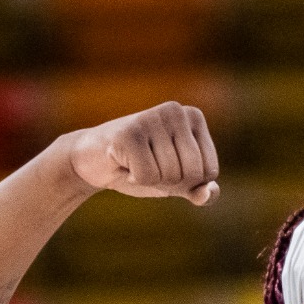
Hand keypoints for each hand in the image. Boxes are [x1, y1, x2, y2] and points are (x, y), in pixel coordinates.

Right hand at [67, 102, 219, 203]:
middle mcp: (176, 110)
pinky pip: (148, 176)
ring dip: (150, 180)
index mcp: (194, 117)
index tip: (166, 166)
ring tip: (135, 162)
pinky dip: (134, 179)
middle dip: (170, 183)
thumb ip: (199, 191)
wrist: (94, 161)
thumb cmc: (140, 168)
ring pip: (170, 175)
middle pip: (192, 173)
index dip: (188, 182)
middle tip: (149, 166)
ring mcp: (151, 118)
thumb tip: (209, 192)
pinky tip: (123, 163)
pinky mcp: (129, 133)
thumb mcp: (177, 183)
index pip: (210, 171)